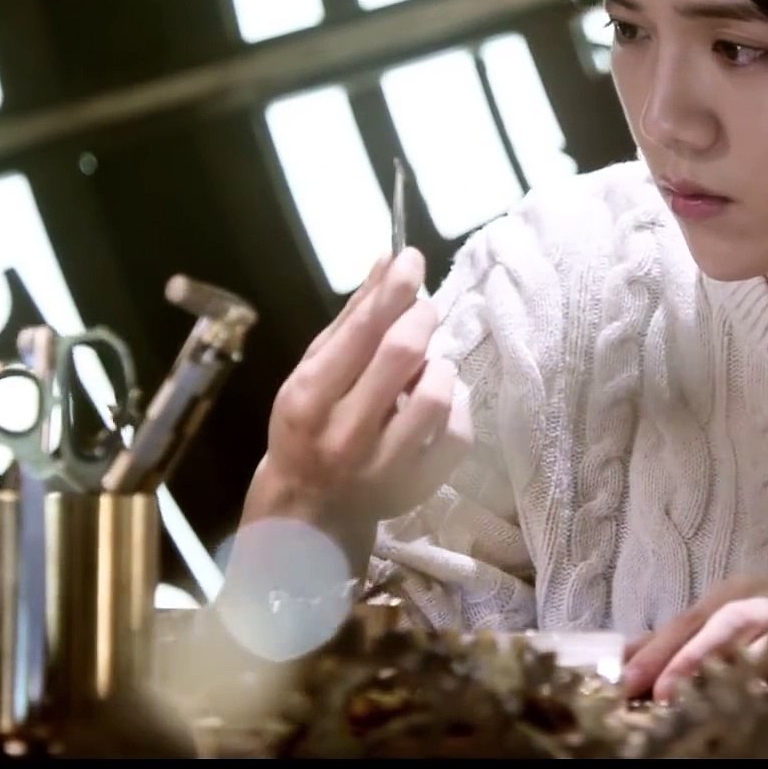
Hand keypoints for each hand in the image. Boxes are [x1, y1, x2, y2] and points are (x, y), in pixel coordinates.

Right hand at [242, 249, 472, 565]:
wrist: (313, 509)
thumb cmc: (310, 426)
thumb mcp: (313, 370)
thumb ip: (353, 318)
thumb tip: (390, 260)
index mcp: (309, 396)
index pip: (363, 332)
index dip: (395, 289)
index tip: (413, 260)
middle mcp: (346, 432)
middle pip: (404, 353)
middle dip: (421, 318)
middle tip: (422, 311)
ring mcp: (386, 463)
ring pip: (438, 390)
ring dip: (437, 365)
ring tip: (420, 370)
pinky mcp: (421, 482)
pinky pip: (459, 427)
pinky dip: (454, 404)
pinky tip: (432, 405)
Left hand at [620, 576, 767, 701]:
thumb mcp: (727, 632)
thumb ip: (680, 644)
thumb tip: (624, 659)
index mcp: (735, 596)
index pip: (687, 622)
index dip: (656, 652)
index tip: (626, 684)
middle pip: (727, 620)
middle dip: (694, 655)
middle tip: (664, 692)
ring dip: (746, 661)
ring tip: (718, 693)